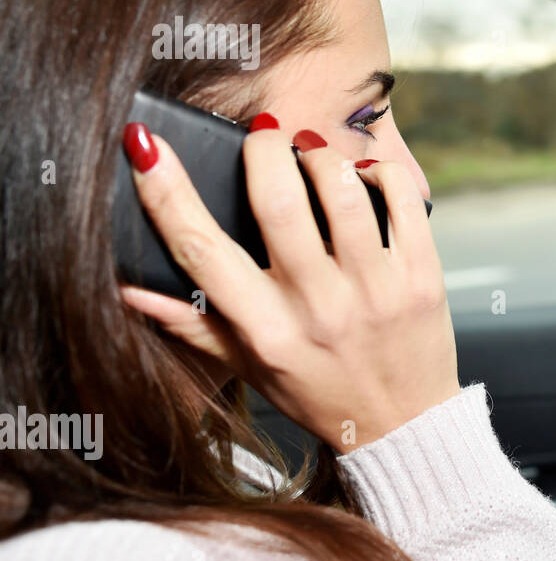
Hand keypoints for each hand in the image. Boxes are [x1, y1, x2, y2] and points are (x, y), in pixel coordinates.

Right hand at [118, 119, 458, 451]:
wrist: (403, 426)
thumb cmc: (320, 390)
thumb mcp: (248, 365)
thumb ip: (191, 323)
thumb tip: (127, 287)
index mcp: (264, 329)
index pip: (200, 250)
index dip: (165, 191)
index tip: (144, 144)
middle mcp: (317, 308)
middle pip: (276, 202)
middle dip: (262, 149)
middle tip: (263, 135)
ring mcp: (375, 291)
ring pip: (343, 192)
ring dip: (321, 156)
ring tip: (314, 153)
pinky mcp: (422, 278)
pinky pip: (404, 201)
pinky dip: (382, 174)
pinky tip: (366, 177)